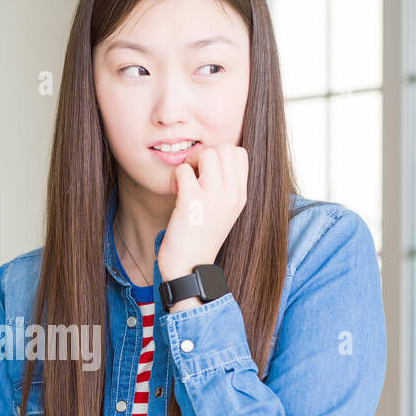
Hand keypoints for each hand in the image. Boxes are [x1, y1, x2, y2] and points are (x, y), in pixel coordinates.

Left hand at [157, 142, 247, 282]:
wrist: (189, 268)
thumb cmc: (200, 239)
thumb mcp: (223, 212)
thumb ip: (223, 188)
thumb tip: (209, 160)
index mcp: (240, 195)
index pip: (239, 153)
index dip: (219, 155)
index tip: (206, 174)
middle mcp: (231, 194)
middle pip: (224, 148)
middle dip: (203, 155)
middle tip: (193, 175)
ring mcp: (213, 197)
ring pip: (206, 153)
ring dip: (189, 163)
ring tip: (184, 183)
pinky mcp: (192, 202)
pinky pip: (183, 170)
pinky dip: (175, 177)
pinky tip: (175, 193)